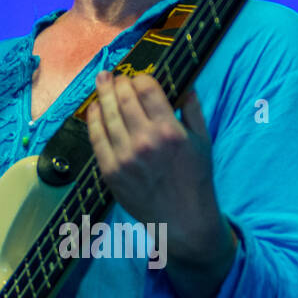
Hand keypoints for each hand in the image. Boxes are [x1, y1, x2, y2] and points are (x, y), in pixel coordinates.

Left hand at [86, 70, 227, 260]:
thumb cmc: (196, 180)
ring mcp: (125, 157)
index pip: (147, 90)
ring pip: (107, 114)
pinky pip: (96, 138)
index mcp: (170, 131)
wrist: (182, 222)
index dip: (141, 78)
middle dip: (118, 82)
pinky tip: (94, 109)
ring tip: (102, 82)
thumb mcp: (204, 143)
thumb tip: (186, 85)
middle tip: (114, 75)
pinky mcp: (110, 172)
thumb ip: (193, 111)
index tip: (139, 78)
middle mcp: (145, 142)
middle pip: (124, 98)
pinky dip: (93, 119)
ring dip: (103, 94)